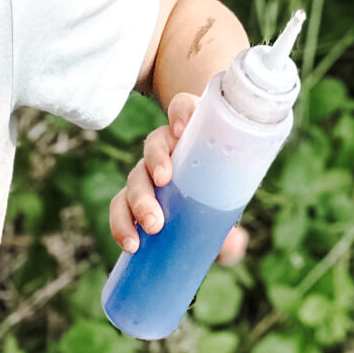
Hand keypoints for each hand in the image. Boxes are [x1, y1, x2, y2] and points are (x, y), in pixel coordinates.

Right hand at [110, 93, 248, 263]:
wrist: (197, 202)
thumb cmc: (217, 193)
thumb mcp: (227, 203)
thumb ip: (229, 224)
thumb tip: (233, 245)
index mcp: (193, 134)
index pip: (183, 107)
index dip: (181, 111)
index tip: (182, 128)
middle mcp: (167, 147)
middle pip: (154, 146)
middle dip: (155, 168)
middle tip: (169, 189)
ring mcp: (148, 171)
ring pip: (135, 176)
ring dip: (138, 202)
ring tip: (148, 229)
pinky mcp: (132, 196)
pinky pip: (119, 206)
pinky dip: (121, 224)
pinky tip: (129, 243)